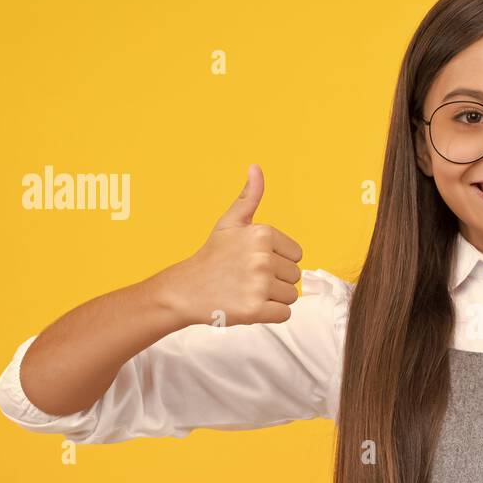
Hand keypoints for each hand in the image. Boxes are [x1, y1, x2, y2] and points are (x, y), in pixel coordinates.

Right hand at [155, 165, 304, 327]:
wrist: (185, 290)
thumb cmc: (212, 256)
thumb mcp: (230, 222)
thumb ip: (249, 196)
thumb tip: (256, 168)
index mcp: (262, 233)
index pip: (297, 255)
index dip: (278, 260)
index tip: (253, 261)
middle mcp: (262, 258)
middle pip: (295, 276)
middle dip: (276, 280)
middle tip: (247, 278)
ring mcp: (259, 285)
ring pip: (291, 296)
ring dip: (273, 298)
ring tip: (247, 290)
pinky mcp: (255, 309)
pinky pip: (284, 314)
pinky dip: (270, 314)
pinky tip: (249, 305)